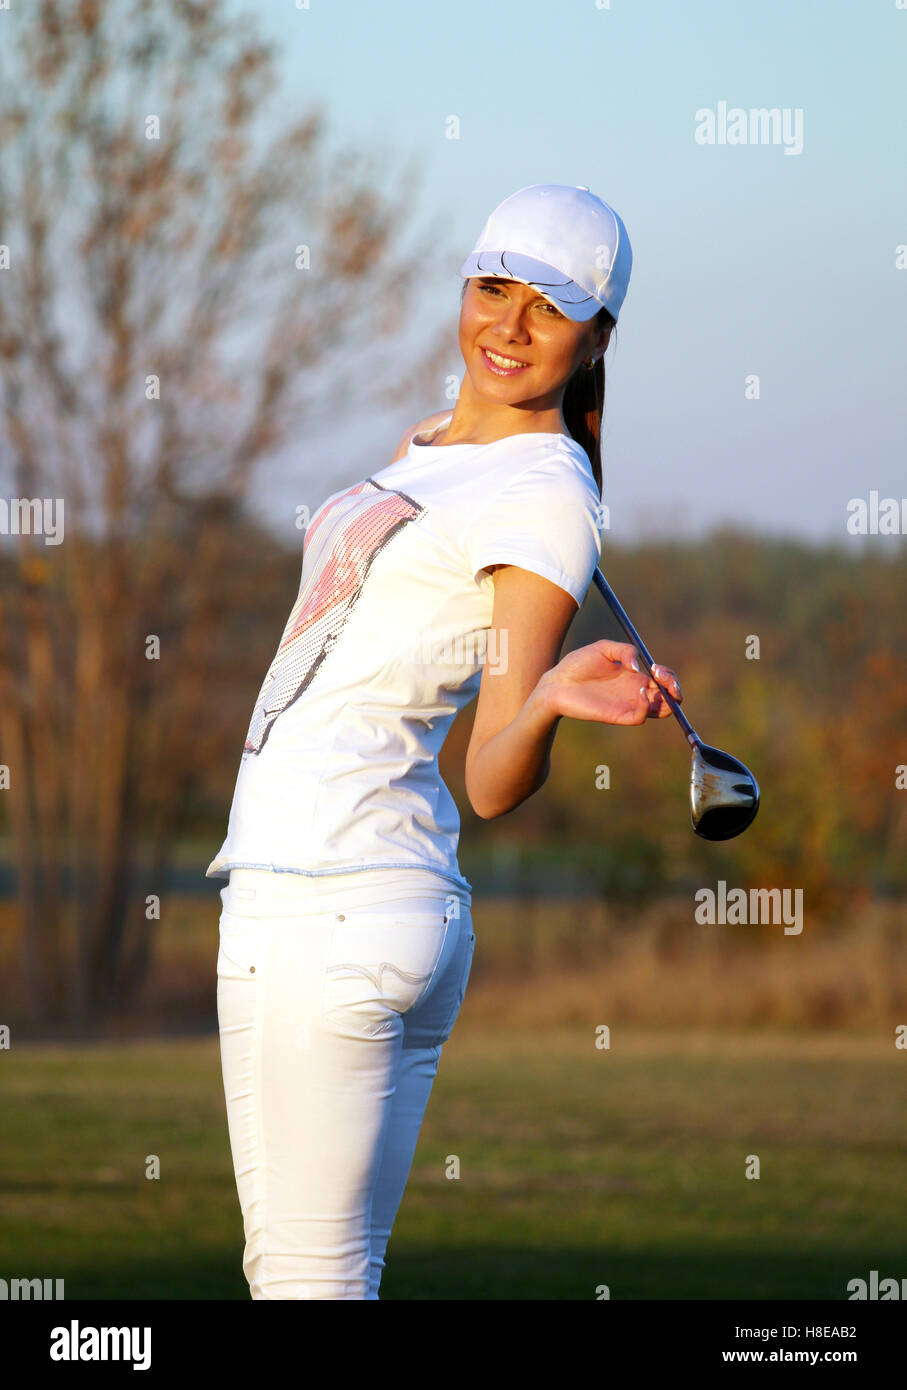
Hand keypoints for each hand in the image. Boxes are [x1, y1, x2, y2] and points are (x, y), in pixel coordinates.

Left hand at [539, 640, 682, 726]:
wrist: (556, 683)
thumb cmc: (577, 665)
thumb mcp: (603, 648)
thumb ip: (624, 650)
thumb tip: (638, 667)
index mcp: (635, 678)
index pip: (664, 681)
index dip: (668, 676)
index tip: (656, 667)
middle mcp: (636, 693)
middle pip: (670, 697)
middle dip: (675, 687)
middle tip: (662, 677)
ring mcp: (629, 706)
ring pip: (662, 710)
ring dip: (667, 698)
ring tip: (653, 683)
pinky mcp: (618, 716)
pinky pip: (641, 717)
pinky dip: (647, 705)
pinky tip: (639, 690)